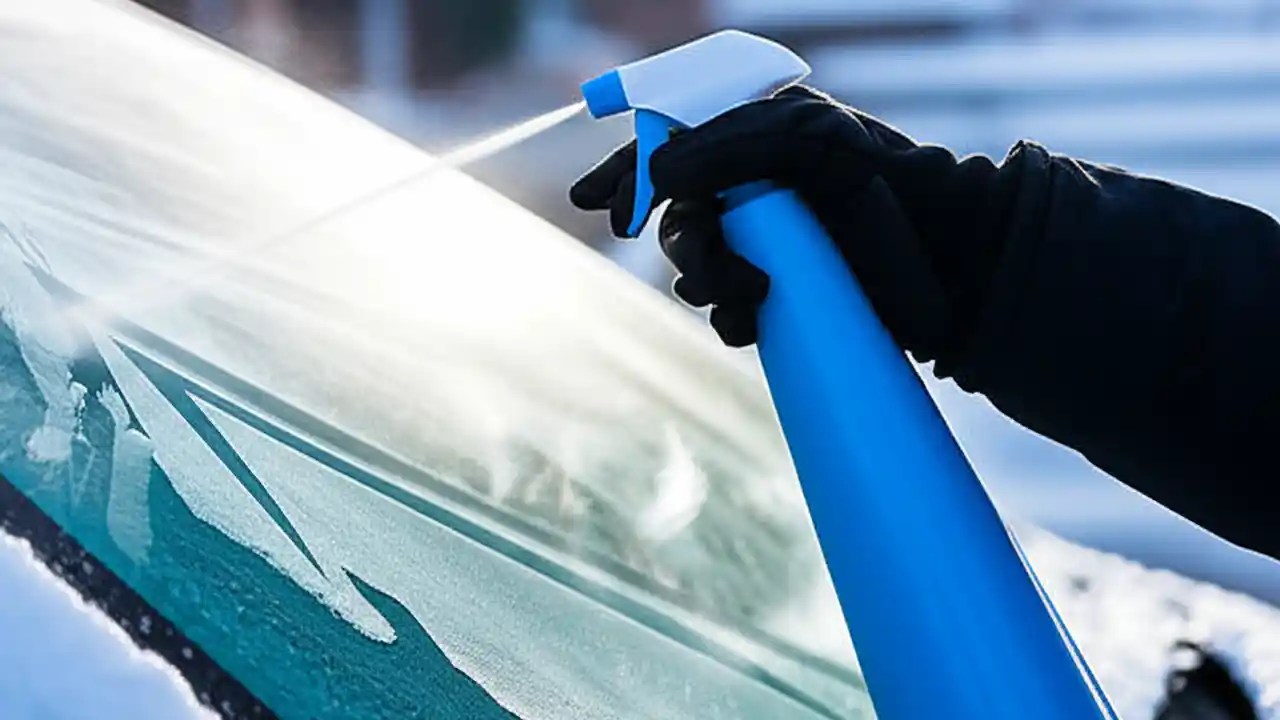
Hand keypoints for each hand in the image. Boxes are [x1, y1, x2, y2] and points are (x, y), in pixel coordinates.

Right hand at [570, 86, 1011, 361]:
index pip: (670, 149)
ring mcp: (764, 250)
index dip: (627, 172)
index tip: (595, 200)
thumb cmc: (891, 189)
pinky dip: (730, 322)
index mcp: (754, 145)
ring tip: (755, 289)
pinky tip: (756, 319)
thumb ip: (732, 145)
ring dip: (709, 284)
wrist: (952, 267)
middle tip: (712, 261)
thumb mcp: (816, 143)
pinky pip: (726, 317)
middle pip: (675, 219)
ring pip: (694, 273)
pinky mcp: (779, 301)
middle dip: (683, 242)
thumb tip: (659, 174)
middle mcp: (752, 197)